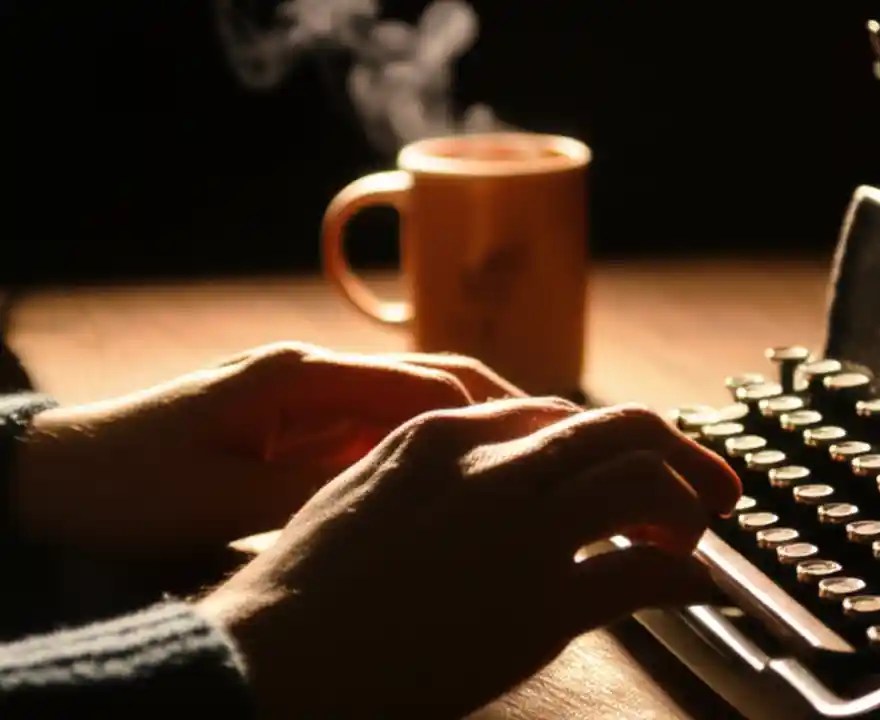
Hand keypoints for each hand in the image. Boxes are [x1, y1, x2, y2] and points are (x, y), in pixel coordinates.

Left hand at [11, 341, 522, 555]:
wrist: (61, 475)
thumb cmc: (131, 484)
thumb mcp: (225, 499)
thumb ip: (319, 490)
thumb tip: (410, 490)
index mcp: (299, 377)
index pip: (420, 382)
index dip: (490, 410)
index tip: (548, 439)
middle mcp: (313, 374)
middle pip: (429, 379)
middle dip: (499, 405)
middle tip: (561, 445)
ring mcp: (308, 397)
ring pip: (411, 403)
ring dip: (469, 427)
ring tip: (530, 464)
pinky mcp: (298, 424)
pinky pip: (378, 430)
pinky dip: (425, 449)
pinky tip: (460, 480)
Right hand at [196, 398, 741, 718]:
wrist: (271, 657)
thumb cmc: (303, 593)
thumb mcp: (362, 495)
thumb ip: (430, 474)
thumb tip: (488, 480)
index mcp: (442, 435)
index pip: (559, 415)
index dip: (610, 441)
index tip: (634, 467)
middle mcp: (489, 466)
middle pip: (619, 427)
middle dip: (678, 451)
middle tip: (709, 487)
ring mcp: (518, 530)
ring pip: (642, 478)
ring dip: (685, 504)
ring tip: (689, 538)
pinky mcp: (540, 604)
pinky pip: (642, 571)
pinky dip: (684, 574)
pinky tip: (692, 587)